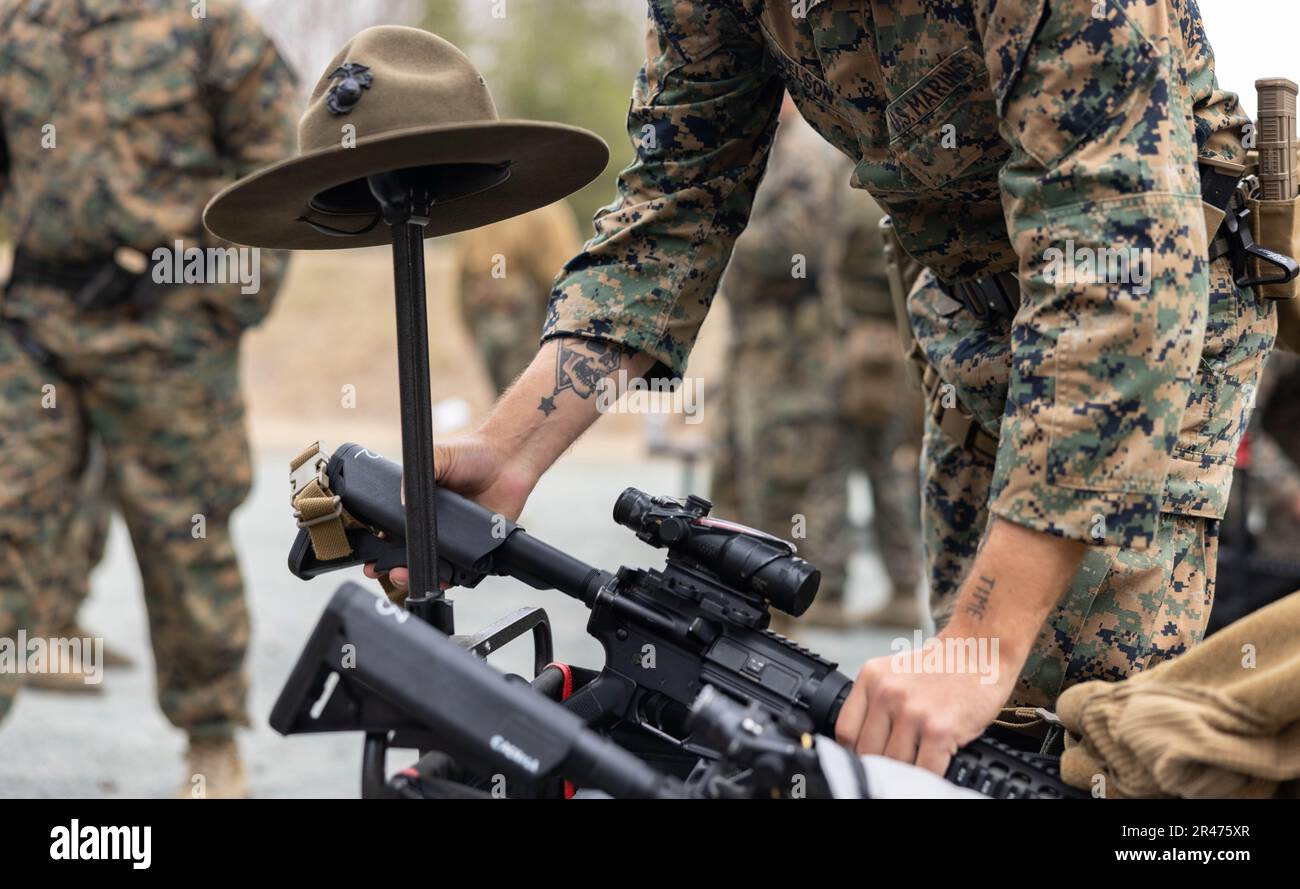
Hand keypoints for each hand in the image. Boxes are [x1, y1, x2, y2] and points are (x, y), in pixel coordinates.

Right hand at [364, 433, 537, 591]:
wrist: (507, 459)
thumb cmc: (472, 454)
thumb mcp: (437, 457)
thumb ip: (416, 476)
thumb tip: (401, 498)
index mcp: (420, 505)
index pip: (393, 530)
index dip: (379, 543)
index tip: (368, 553)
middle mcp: (435, 524)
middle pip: (409, 553)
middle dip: (391, 565)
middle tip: (379, 569)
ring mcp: (455, 538)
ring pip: (432, 565)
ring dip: (417, 574)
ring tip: (403, 575)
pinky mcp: (477, 547)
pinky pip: (461, 570)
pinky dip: (449, 578)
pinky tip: (439, 578)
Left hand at [834, 633, 1016, 775]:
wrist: (981, 649)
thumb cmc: (941, 666)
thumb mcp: (894, 672)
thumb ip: (875, 701)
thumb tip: (862, 745)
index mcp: (871, 678)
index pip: (846, 730)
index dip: (855, 750)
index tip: (867, 757)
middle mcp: (887, 693)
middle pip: (868, 751)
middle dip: (882, 762)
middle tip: (896, 762)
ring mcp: (912, 711)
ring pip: (895, 764)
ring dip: (907, 770)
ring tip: (918, 761)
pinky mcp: (939, 729)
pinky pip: (924, 770)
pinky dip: (928, 777)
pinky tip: (935, 765)